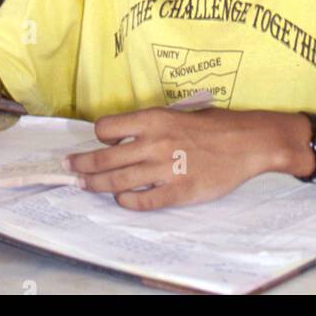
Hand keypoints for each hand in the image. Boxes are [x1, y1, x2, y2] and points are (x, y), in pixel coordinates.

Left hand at [63, 106, 281, 209]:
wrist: (246, 142)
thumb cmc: (214, 125)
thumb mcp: (179, 114)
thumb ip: (153, 125)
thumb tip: (128, 135)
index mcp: (154, 119)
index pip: (107, 127)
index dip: (99, 135)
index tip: (99, 141)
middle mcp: (154, 143)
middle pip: (105, 158)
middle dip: (82, 165)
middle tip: (68, 169)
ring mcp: (165, 169)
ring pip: (118, 181)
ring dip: (97, 185)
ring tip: (84, 186)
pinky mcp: (179, 191)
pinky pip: (144, 200)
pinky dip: (128, 202)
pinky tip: (122, 200)